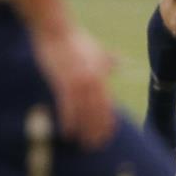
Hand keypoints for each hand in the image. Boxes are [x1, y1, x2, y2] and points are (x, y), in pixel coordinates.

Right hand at [31, 24, 115, 147]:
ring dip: (84, 130)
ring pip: (84, 112)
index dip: (108, 122)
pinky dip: (69, 120)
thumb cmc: (74, 39)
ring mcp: (78, 81)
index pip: (108, 105)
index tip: (107, 137)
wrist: (56, 29)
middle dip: (97, 131)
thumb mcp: (96, 49)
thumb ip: (108, 60)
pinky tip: (68, 132)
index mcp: (101, 75)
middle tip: (95, 146)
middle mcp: (93, 81)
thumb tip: (118, 62)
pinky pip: (68, 106)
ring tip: (83, 144)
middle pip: (98, 112)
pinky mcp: (63, 81)